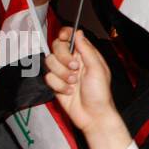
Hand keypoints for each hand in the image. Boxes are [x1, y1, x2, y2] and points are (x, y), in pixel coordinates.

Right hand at [44, 28, 130, 148]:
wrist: (93, 115)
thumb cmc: (100, 94)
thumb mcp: (97, 69)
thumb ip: (87, 49)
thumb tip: (79, 33)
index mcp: (85, 55)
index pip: (70, 37)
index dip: (65, 34)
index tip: (63, 38)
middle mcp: (73, 61)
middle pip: (56, 46)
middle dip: (63, 57)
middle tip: (74, 68)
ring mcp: (63, 72)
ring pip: (50, 62)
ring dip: (62, 74)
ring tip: (74, 83)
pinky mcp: (56, 83)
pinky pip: (48, 77)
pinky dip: (59, 86)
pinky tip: (69, 92)